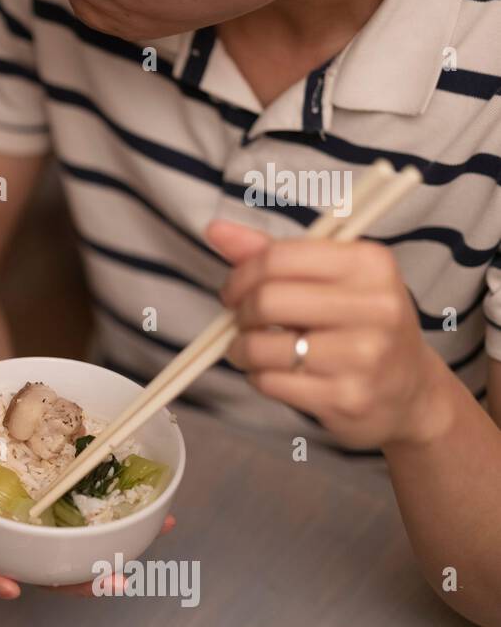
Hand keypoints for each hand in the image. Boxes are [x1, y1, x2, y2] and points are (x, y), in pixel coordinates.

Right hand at [0, 366, 176, 599]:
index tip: (10, 587)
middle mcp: (13, 532)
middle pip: (38, 570)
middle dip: (73, 583)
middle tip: (105, 581)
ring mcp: (47, 528)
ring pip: (75, 558)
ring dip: (111, 562)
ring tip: (141, 556)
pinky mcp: (77, 514)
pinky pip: (103, 528)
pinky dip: (132, 526)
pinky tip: (162, 517)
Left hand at [209, 220, 449, 450]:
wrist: (410, 392)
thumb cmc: (362, 326)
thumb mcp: (332, 280)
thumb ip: (273, 255)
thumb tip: (216, 229)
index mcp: (370, 264)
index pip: (278, 258)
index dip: (241, 275)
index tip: (235, 292)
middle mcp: (375, 307)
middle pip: (267, 300)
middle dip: (240, 314)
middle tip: (244, 322)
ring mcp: (364, 356)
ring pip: (262, 346)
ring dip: (242, 350)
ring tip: (252, 350)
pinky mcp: (347, 397)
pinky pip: (271, 382)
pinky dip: (258, 377)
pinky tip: (274, 373)